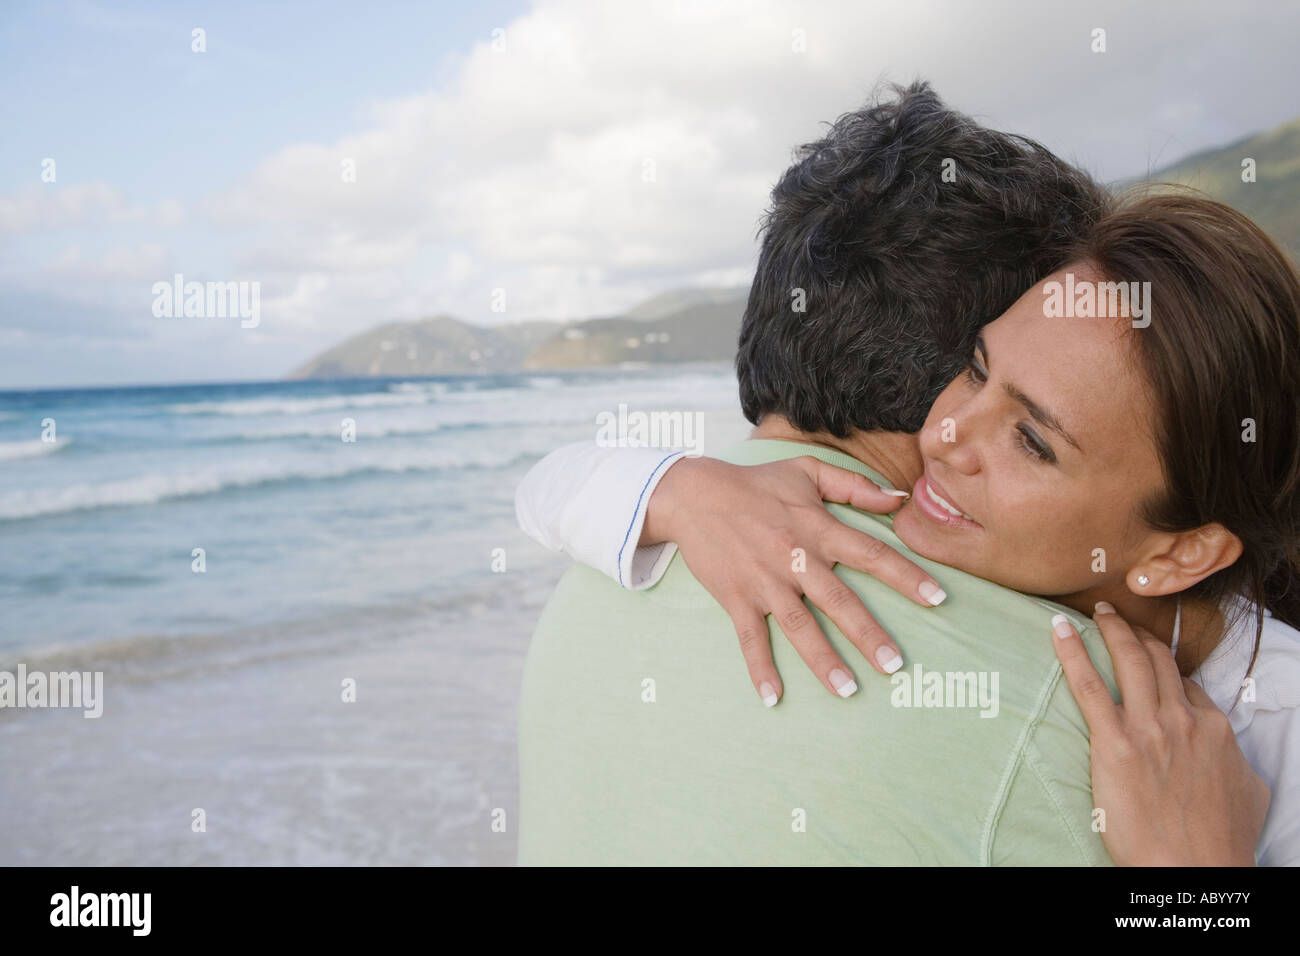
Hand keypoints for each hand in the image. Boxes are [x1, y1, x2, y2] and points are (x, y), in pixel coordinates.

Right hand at [643, 455, 945, 705]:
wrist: (693, 494)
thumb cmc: (755, 483)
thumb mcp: (807, 472)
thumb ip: (854, 486)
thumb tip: (898, 499)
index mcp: (818, 528)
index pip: (871, 554)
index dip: (906, 576)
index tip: (938, 599)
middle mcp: (795, 558)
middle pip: (839, 601)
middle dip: (869, 634)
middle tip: (896, 666)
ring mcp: (764, 581)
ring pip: (799, 626)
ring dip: (823, 660)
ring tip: (848, 690)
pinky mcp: (736, 597)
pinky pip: (749, 638)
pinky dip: (760, 669)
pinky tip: (772, 698)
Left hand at [1051, 604, 1268, 865]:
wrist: (1195, 870)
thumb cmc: (1221, 843)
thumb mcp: (1247, 792)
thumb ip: (1234, 764)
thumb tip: (1229, 757)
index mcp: (1214, 729)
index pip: (1185, 684)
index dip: (1165, 665)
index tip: (1147, 654)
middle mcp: (1183, 720)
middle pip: (1157, 660)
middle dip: (1136, 632)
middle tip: (1116, 616)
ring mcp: (1149, 729)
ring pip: (1129, 660)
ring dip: (1111, 629)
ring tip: (1095, 612)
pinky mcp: (1115, 744)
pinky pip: (1088, 685)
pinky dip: (1071, 652)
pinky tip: (1056, 631)